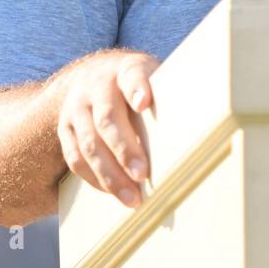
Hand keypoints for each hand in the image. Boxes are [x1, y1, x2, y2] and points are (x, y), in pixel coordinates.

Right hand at [56, 50, 160, 206]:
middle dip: (124, 149)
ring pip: (88, 143)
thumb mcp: (153, 77)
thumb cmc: (137, 84)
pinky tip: (112, 192)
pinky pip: (75, 157)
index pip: (132, 76)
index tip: (144, 103)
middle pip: (107, 118)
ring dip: (109, 174)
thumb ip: (167, 95)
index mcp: (126, 69)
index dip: (137, 88)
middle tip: (142, 175)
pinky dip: (94, 178)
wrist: (92, 75)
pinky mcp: (64, 128)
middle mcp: (96, 85)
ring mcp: (76, 107)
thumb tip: (204, 121)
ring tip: (131, 198)